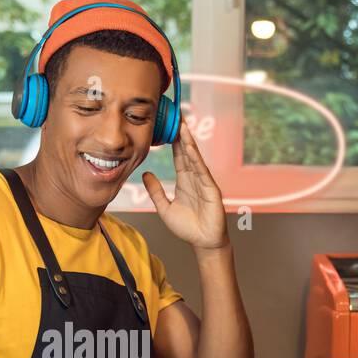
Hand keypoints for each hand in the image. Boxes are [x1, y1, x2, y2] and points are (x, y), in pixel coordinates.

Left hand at [142, 119, 227, 250]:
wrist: (203, 243)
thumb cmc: (187, 227)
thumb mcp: (165, 207)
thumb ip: (156, 191)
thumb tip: (147, 174)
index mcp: (185, 180)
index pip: (178, 155)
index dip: (172, 140)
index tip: (167, 124)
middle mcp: (195, 177)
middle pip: (187, 151)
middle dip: (182, 133)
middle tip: (176, 114)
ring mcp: (204, 182)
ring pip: (195, 158)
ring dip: (188, 142)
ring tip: (182, 126)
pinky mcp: (211, 190)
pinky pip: (202, 171)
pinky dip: (196, 159)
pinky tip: (190, 148)